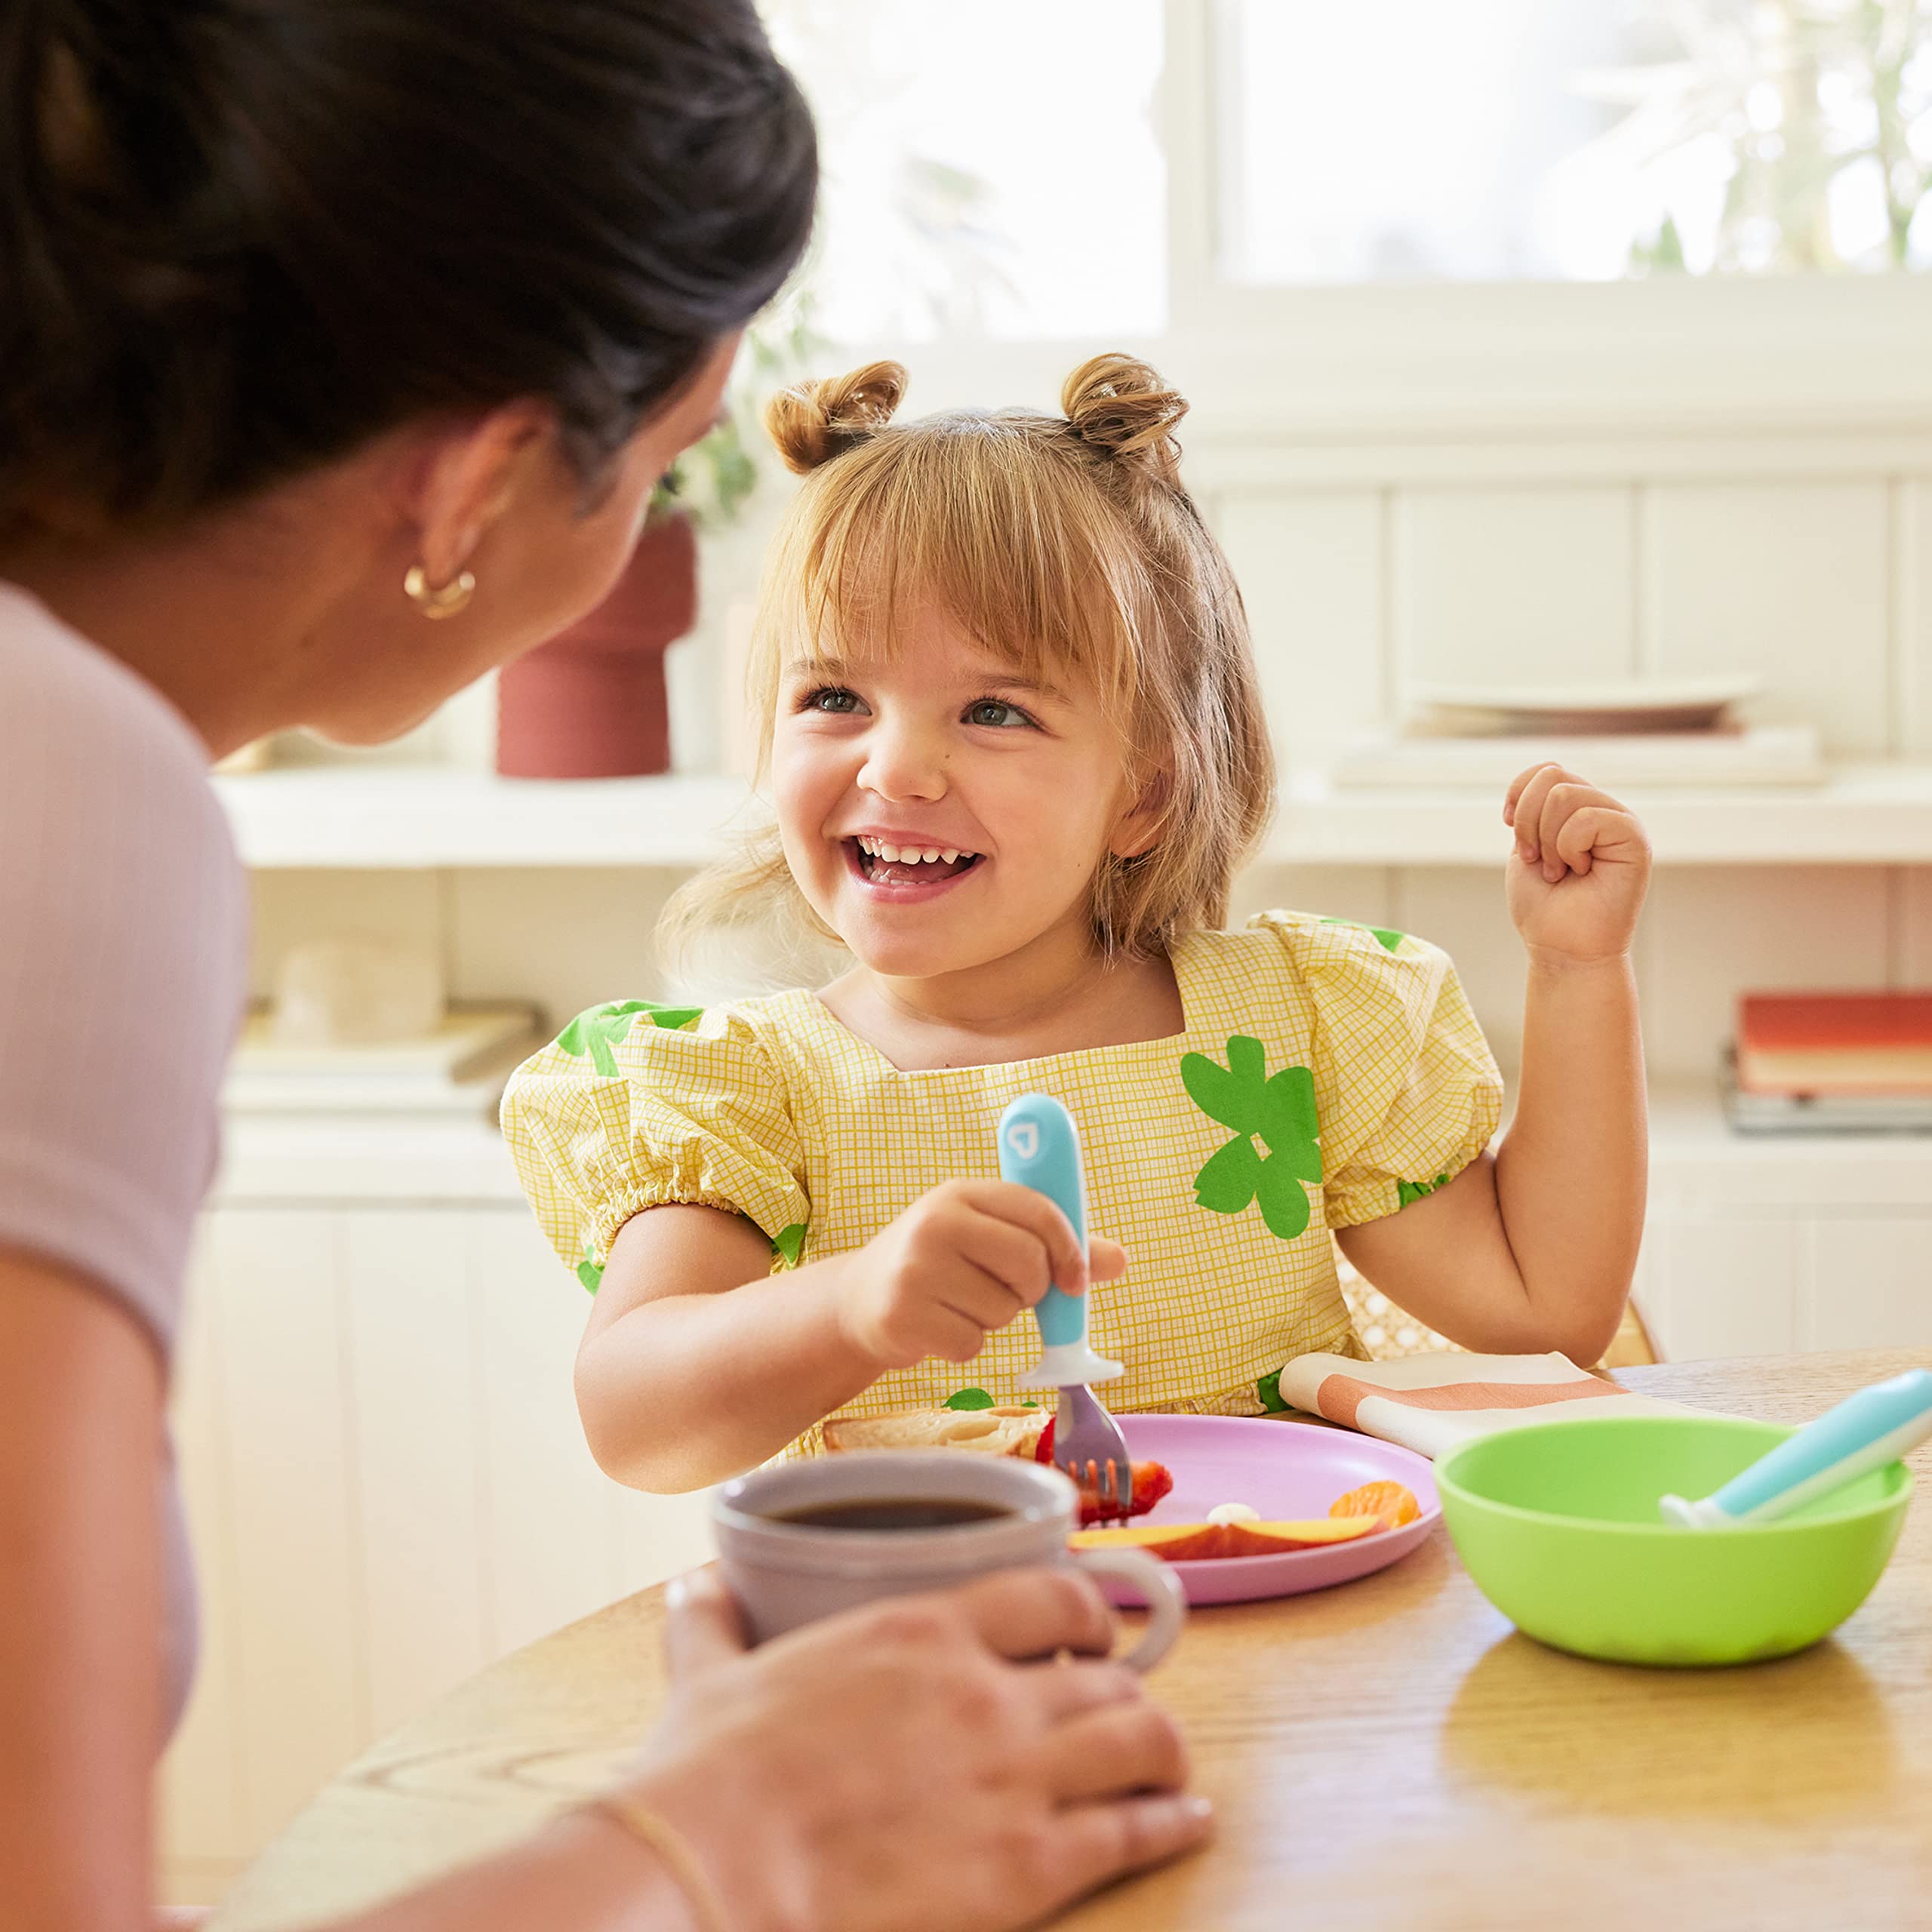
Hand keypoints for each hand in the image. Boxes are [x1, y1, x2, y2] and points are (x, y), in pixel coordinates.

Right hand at [615, 1567, 1208, 1931]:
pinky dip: (1171, 1823)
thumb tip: (692, 1584)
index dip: (1087, 1616)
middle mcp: (986, 1690)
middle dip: (1127, 1694)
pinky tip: (1186, 1822)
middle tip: (1125, 1713)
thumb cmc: (706, 1779)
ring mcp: (1015, 1775)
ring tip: (1170, 1766)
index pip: (1050, 1596)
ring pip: (1139, 1741)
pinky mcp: (1028, 1865)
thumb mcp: (707, 1677)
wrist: (713, 1873)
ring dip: (1163, 1751)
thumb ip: (710, 1622)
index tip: (1092, 1637)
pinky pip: (1133, 1832)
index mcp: (920, 1630)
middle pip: (1108, 1677)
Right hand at [841, 1179, 1128, 1369]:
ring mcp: (915, 1268)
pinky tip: (938, 1326)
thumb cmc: (938, 1266)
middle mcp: (936, 1222)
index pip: (1038, 1210)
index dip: (1069, 1248)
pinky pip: (972, 1344)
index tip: (1075, 1281)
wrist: (856, 1301)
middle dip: (1031, 1290)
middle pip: (1029, 1262)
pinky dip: (965, 1345)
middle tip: (1007, 1293)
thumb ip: (1053, 1247)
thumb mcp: (988, 1240)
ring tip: (958, 1305)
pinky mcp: (902, 1314)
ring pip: (1002, 1309)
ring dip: (992, 1320)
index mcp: (963, 1194)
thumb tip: (1120, 1260)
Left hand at [1502, 763, 1651, 964]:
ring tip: (1560, 871)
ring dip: (1547, 841)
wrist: (1562, 948)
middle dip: (1528, 823)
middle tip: (1539, 861)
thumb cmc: (1544, 906)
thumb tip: (1544, 772)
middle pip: (1551, 776)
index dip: (1518, 794)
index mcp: (1579, 809)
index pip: (1546, 769)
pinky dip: (1568, 849)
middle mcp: (1604, 809)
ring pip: (1563, 795)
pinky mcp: (1634, 838)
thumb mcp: (1528, 845)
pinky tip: (1580, 872)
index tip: (1511, 828)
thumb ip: (1537, 807)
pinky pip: (1586, 819)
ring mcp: (1621, 821)